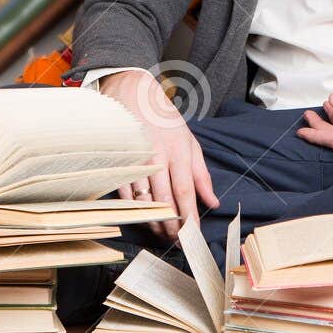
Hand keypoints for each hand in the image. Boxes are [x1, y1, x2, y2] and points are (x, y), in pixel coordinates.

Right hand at [103, 70, 217, 238]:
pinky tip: (142, 217)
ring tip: (161, 232)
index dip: (189, 216)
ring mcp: (135, 160)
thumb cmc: (164, 118)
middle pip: (164, 200)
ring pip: (143, 200)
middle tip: (177, 240)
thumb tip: (213, 202)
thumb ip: (201, 174)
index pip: (185, 191)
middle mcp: (157, 156)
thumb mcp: (190, 141)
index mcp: (178, 151)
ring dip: (152, 221)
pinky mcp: (119, 162)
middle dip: (171, 225)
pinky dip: (134, 209)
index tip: (193, 233)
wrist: (133, 92)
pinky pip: (125, 193)